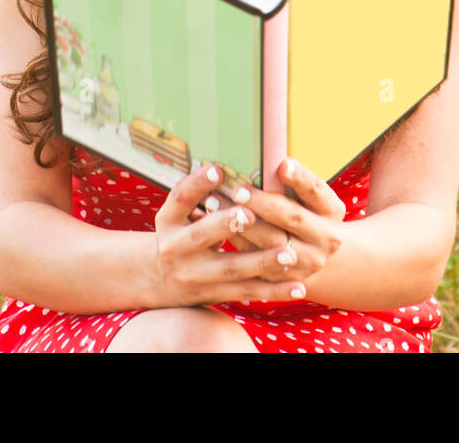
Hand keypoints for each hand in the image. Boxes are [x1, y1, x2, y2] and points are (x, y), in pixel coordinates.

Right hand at [152, 162, 310, 307]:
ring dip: (262, 261)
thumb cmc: (182, 232)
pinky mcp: (214, 295)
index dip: (198, 184)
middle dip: (227, 224)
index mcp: (168, 220)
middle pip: (202, 235)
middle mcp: (176, 248)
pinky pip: (247, 293)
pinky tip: (297, 287)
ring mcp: (195, 275)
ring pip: (232, 268)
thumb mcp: (179, 213)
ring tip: (289, 253)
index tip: (218, 170)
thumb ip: (200, 194)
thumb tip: (234, 164)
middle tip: (251, 214)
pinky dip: (274, 290)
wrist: (160, 280)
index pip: (180, 198)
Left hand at [189, 157, 345, 288]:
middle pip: (292, 217)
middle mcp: (325, 238)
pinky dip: (236, 244)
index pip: (316, 190)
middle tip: (237, 188)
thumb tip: (267, 157)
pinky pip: (258, 263)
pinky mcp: (285, 279)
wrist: (316, 255)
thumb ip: (294, 181)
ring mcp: (307, 262)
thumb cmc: (305, 212)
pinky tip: (215, 229)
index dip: (300, 178)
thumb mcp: (310, 197)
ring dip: (241, 223)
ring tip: (215, 202)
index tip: (282, 164)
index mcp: (331, 210)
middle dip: (262, 203)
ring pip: (271, 243)